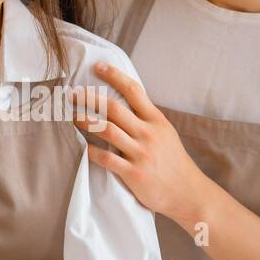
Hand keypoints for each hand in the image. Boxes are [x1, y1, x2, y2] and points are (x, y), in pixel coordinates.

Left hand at [71, 61, 212, 224]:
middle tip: (73, 93)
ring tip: (72, 115)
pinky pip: (107, 159)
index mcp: (156, 120)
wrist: (187, 192)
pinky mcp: (134, 173)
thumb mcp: (166, 133)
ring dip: (85, 121)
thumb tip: (126, 102)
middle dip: (90, 98)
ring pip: (106, 130)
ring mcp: (140, 153)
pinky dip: (92, 152)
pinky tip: (82, 147)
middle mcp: (148, 133)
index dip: (114, 76)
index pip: (134, 90)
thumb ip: (147, 118)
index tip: (98, 66)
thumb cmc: (174, 162)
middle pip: (114, 108)